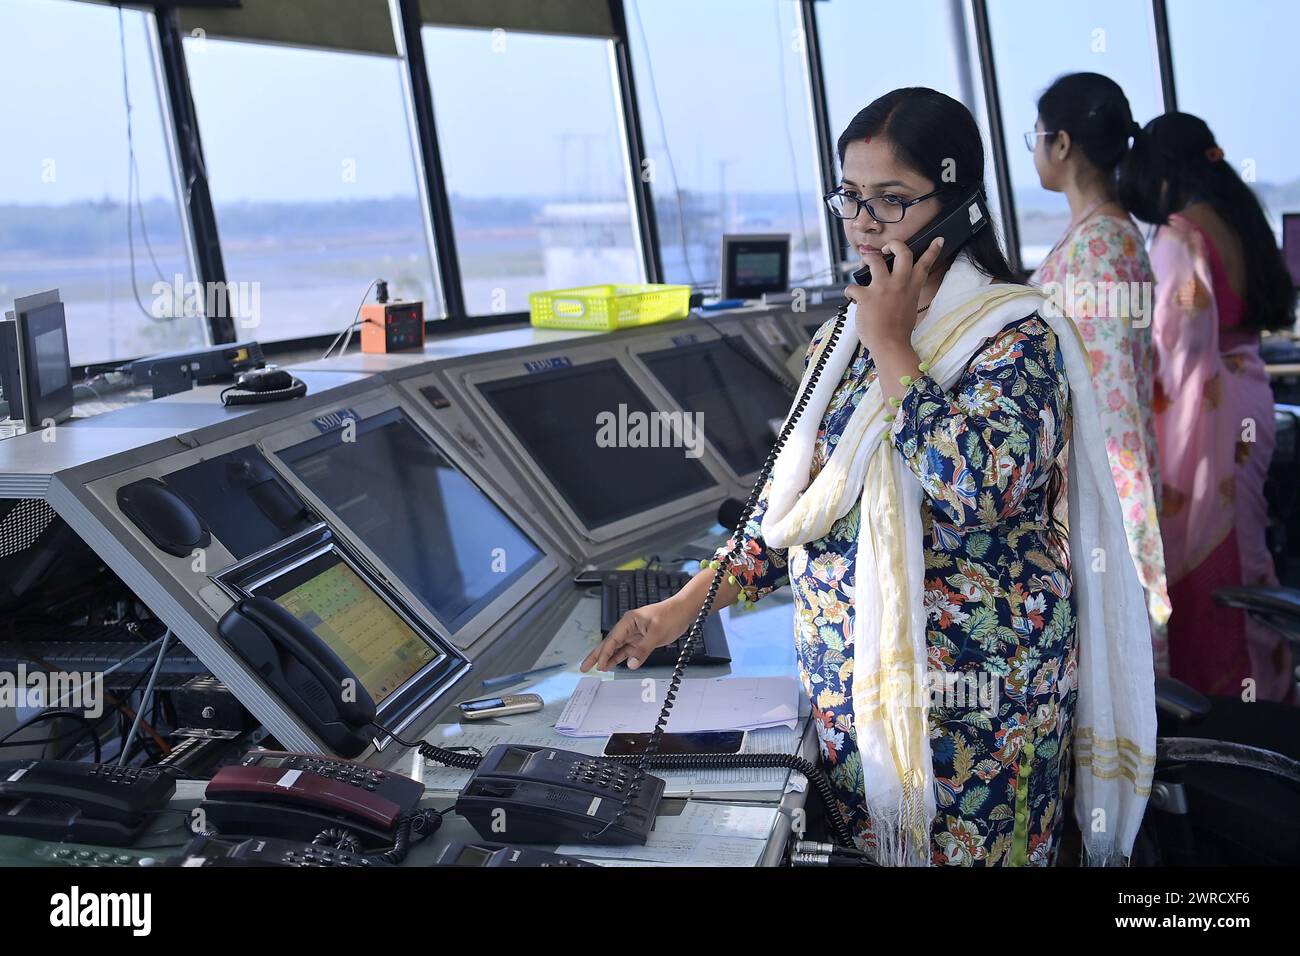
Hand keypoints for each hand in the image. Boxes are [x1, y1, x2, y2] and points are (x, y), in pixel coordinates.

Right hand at [580, 596, 698, 671]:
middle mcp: (629, 627)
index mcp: (629, 621)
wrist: (684, 610)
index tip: (597, 666)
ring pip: (618, 648)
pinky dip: (621, 657)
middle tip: (584, 667)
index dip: (604, 654)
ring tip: (597, 668)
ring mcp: (635, 634)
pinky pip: (628, 650)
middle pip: (610, 643)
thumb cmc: (671, 615)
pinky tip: (614, 664)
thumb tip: (630, 664)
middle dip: (597, 655)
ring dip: (608, 658)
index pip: (612, 640)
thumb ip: (642, 650)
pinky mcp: (642, 639)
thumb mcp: (657, 634)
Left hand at [845, 235, 944, 355]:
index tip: (937, 240)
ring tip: (865, 260)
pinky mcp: (866, 296)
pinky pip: (852, 287)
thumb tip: (892, 287)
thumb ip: (903, 294)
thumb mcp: (908, 308)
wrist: (890, 345)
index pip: (925, 265)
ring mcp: (882, 288)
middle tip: (886, 248)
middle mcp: (899, 284)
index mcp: (911, 288)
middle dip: (894, 244)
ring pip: (875, 260)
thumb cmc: (898, 331)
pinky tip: (852, 297)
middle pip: (902, 252)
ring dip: (868, 257)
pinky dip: (850, 291)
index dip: (932, 250)